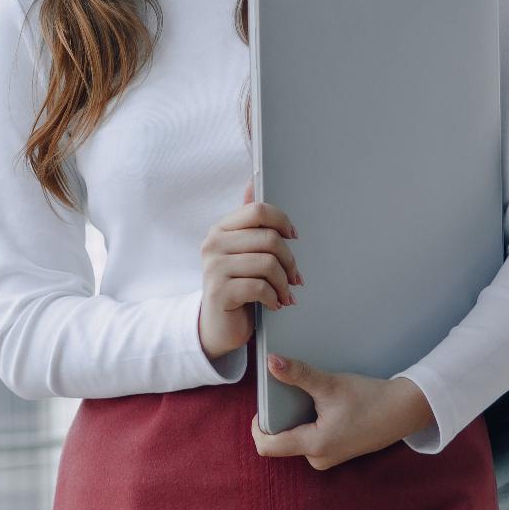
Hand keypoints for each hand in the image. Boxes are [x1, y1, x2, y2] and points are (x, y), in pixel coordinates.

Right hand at [197, 178, 301, 360]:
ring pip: (268, 264)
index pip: (258, 210)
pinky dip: (274, 297)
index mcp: (221, 229)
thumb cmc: (235, 285)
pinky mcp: (219, 292)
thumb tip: (252, 183)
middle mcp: (213, 245)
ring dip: (284, 283)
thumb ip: (247, 221)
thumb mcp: (241, 251)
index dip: (282, 222)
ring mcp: (214, 268)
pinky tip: (274, 304)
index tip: (293, 237)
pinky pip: (260, 287)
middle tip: (295, 277)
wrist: (217, 325)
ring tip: (285, 293)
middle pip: (269, 239)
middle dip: (289, 261)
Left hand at [249, 354, 434, 470]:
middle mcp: (319, 458)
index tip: (262, 404)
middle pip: (279, 442)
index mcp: (314, 446)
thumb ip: (298, 374)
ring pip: (294, 440)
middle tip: (288, 395)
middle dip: (278, 419)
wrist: (405, 410)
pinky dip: (307, 423)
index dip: (257, 425)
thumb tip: (272, 362)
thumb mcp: (330, 384)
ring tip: (308, 399)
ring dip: (294, 420)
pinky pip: (309, 439)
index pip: (267, 446)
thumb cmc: (371, 399)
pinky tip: (321, 407)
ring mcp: (328, 457)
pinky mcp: (336, 451)